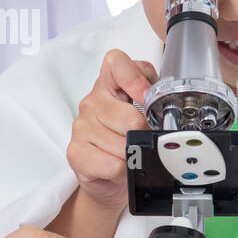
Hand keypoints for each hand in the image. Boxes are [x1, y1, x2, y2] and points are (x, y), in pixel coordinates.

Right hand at [67, 49, 158, 209]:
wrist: (110, 175)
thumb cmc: (128, 139)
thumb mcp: (146, 110)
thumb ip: (156, 94)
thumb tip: (162, 104)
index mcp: (109, 84)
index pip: (115, 62)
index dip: (135, 79)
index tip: (145, 97)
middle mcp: (92, 102)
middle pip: (130, 118)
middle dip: (143, 135)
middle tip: (141, 140)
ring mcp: (81, 126)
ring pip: (123, 145)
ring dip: (132, 156)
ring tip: (128, 155)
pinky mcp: (75, 152)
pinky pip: (111, 164)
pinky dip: (120, 171)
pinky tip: (117, 167)